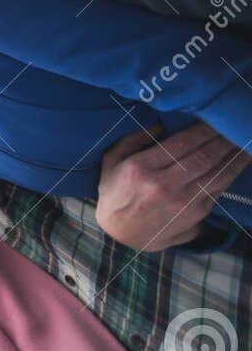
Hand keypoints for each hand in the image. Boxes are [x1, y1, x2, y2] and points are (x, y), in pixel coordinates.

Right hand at [95, 123, 251, 250]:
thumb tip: (162, 125)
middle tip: (234, 125)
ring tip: (245, 141)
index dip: (203, 130)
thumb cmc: (115, 191)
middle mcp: (164, 185)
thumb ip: (133, 139)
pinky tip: (238, 161)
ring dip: (234, 156)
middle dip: (222, 139)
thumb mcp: (112, 160)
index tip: (214, 118)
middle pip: (203, 157)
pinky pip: (218, 188)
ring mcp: (183, 201)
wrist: (121, 232)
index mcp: (141, 168)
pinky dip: (231, 173)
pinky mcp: (196, 213)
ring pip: (217, 174)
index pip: (181, 144)